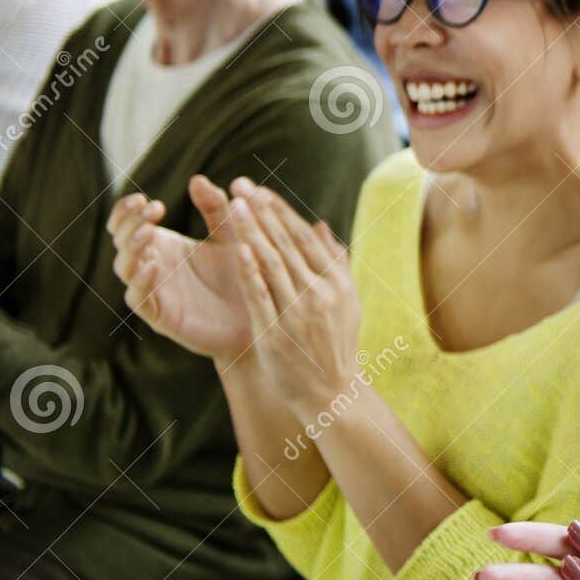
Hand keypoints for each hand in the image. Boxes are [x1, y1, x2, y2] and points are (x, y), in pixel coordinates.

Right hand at [107, 175, 250, 358]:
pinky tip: (152, 265)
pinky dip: (140, 281)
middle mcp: (154, 266)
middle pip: (121, 241)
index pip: (129, 222)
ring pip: (125, 268)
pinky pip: (139, 299)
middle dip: (129, 222)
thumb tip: (197, 179)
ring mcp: (155, 292)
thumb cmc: (245, 274)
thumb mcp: (232, 235)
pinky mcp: (162, 317)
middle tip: (151, 210)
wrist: (263, 316)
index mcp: (165, 245)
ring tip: (149, 231)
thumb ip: (216, 208)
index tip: (148, 200)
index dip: (128, 209)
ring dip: (132, 247)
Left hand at [228, 178, 361, 419]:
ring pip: (271, 264)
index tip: (258, 189)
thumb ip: (334, 263)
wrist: (331, 392)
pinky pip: (261, 296)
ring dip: (251, 232)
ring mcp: (299, 313)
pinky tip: (238, 249)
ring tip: (234, 206)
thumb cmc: (334, 344)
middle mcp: (320, 294)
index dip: (279, 211)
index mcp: (337, 282)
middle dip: (261, 213)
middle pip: (285, 244)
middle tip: (240, 186)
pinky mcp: (277, 333)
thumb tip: (319, 225)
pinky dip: (250, 272)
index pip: (303, 238)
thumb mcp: (346, 301)